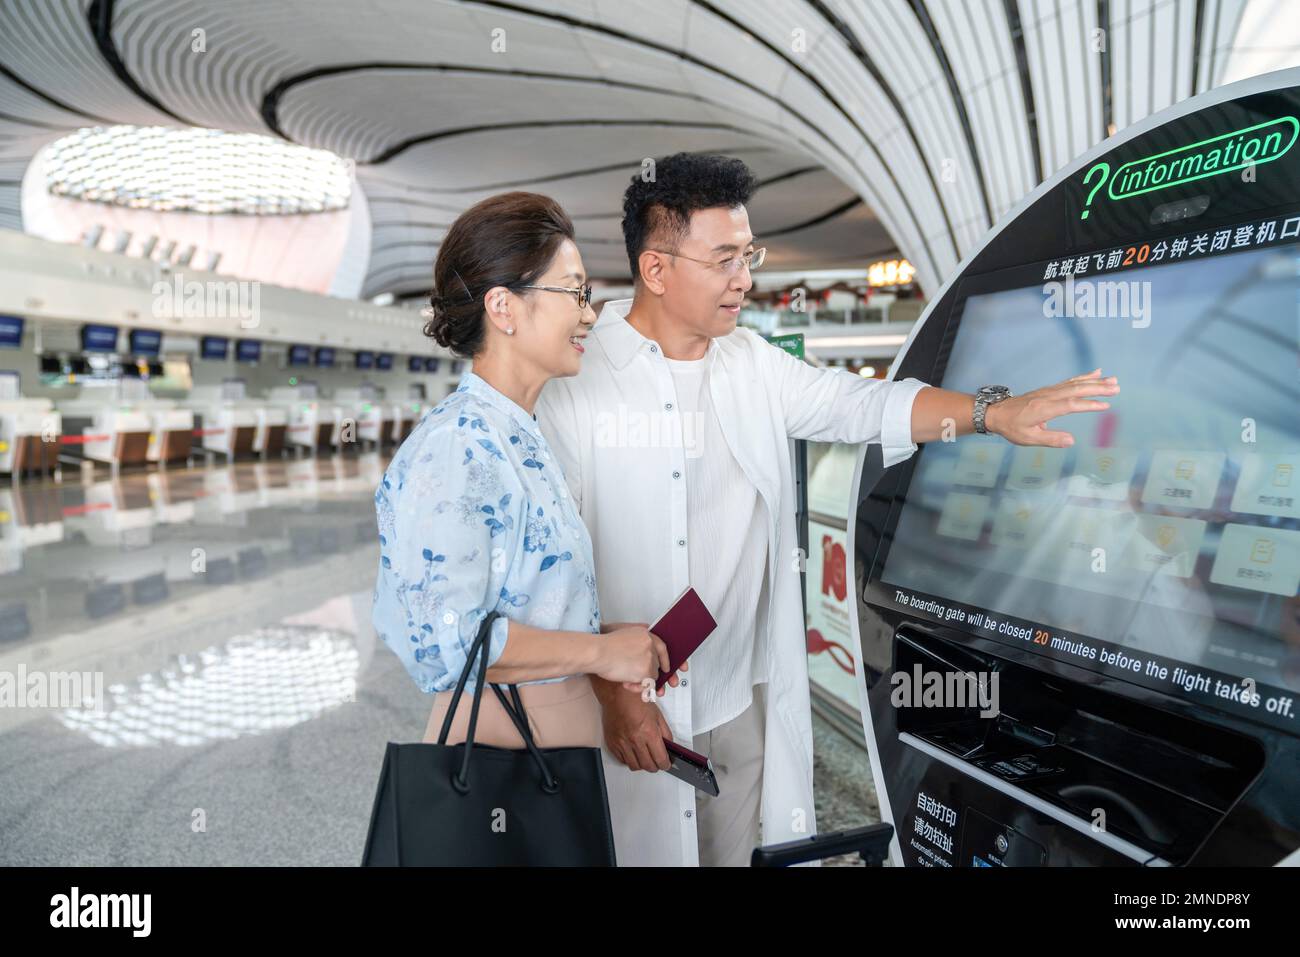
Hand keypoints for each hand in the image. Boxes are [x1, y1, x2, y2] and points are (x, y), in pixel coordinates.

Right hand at [597, 622, 687, 694]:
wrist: (597, 652)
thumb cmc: (603, 646)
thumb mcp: (623, 634)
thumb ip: (636, 641)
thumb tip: (641, 655)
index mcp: (645, 633)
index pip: (662, 647)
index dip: (665, 659)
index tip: (667, 668)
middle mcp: (650, 644)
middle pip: (657, 663)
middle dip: (651, 675)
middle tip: (647, 684)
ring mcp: (649, 657)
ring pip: (653, 675)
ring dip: (641, 681)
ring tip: (626, 681)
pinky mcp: (646, 670)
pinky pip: (647, 684)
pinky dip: (637, 688)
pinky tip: (626, 684)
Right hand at [599, 688, 673, 771]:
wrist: (617, 695)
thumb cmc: (636, 701)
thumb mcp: (657, 715)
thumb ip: (665, 733)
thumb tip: (668, 747)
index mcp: (649, 732)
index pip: (660, 759)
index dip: (665, 764)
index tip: (666, 764)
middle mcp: (635, 740)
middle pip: (648, 766)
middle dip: (655, 767)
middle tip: (657, 762)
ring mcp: (622, 743)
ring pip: (634, 766)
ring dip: (642, 765)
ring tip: (645, 759)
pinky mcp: (612, 744)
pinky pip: (622, 760)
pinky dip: (629, 760)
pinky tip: (633, 753)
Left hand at [984, 368, 1118, 446]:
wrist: (997, 413)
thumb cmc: (1012, 427)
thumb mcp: (1028, 438)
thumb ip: (1050, 439)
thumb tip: (1071, 441)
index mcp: (1044, 408)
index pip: (1070, 405)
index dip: (1088, 405)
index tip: (1105, 405)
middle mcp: (1048, 396)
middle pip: (1076, 390)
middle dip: (1097, 388)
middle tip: (1116, 388)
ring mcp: (1049, 391)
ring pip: (1075, 383)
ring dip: (1095, 381)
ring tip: (1113, 380)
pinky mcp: (1049, 390)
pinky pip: (1069, 381)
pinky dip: (1084, 376)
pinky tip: (1096, 372)